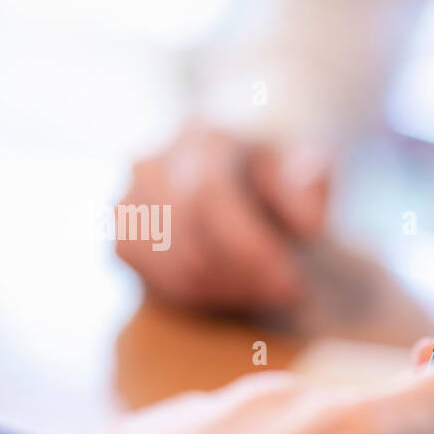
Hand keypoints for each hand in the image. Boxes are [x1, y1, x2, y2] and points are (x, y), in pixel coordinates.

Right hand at [115, 123, 330, 309]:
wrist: (241, 165)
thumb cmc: (280, 171)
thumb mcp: (309, 167)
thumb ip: (311, 188)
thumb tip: (307, 222)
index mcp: (199, 136)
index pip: (206, 195)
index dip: (248, 247)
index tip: (291, 282)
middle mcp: (150, 163)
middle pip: (190, 241)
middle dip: (245, 279)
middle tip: (286, 293)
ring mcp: (127, 201)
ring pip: (175, 269)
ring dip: (229, 292)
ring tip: (266, 290)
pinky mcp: (123, 239)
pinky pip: (158, 284)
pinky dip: (202, 297)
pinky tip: (235, 289)